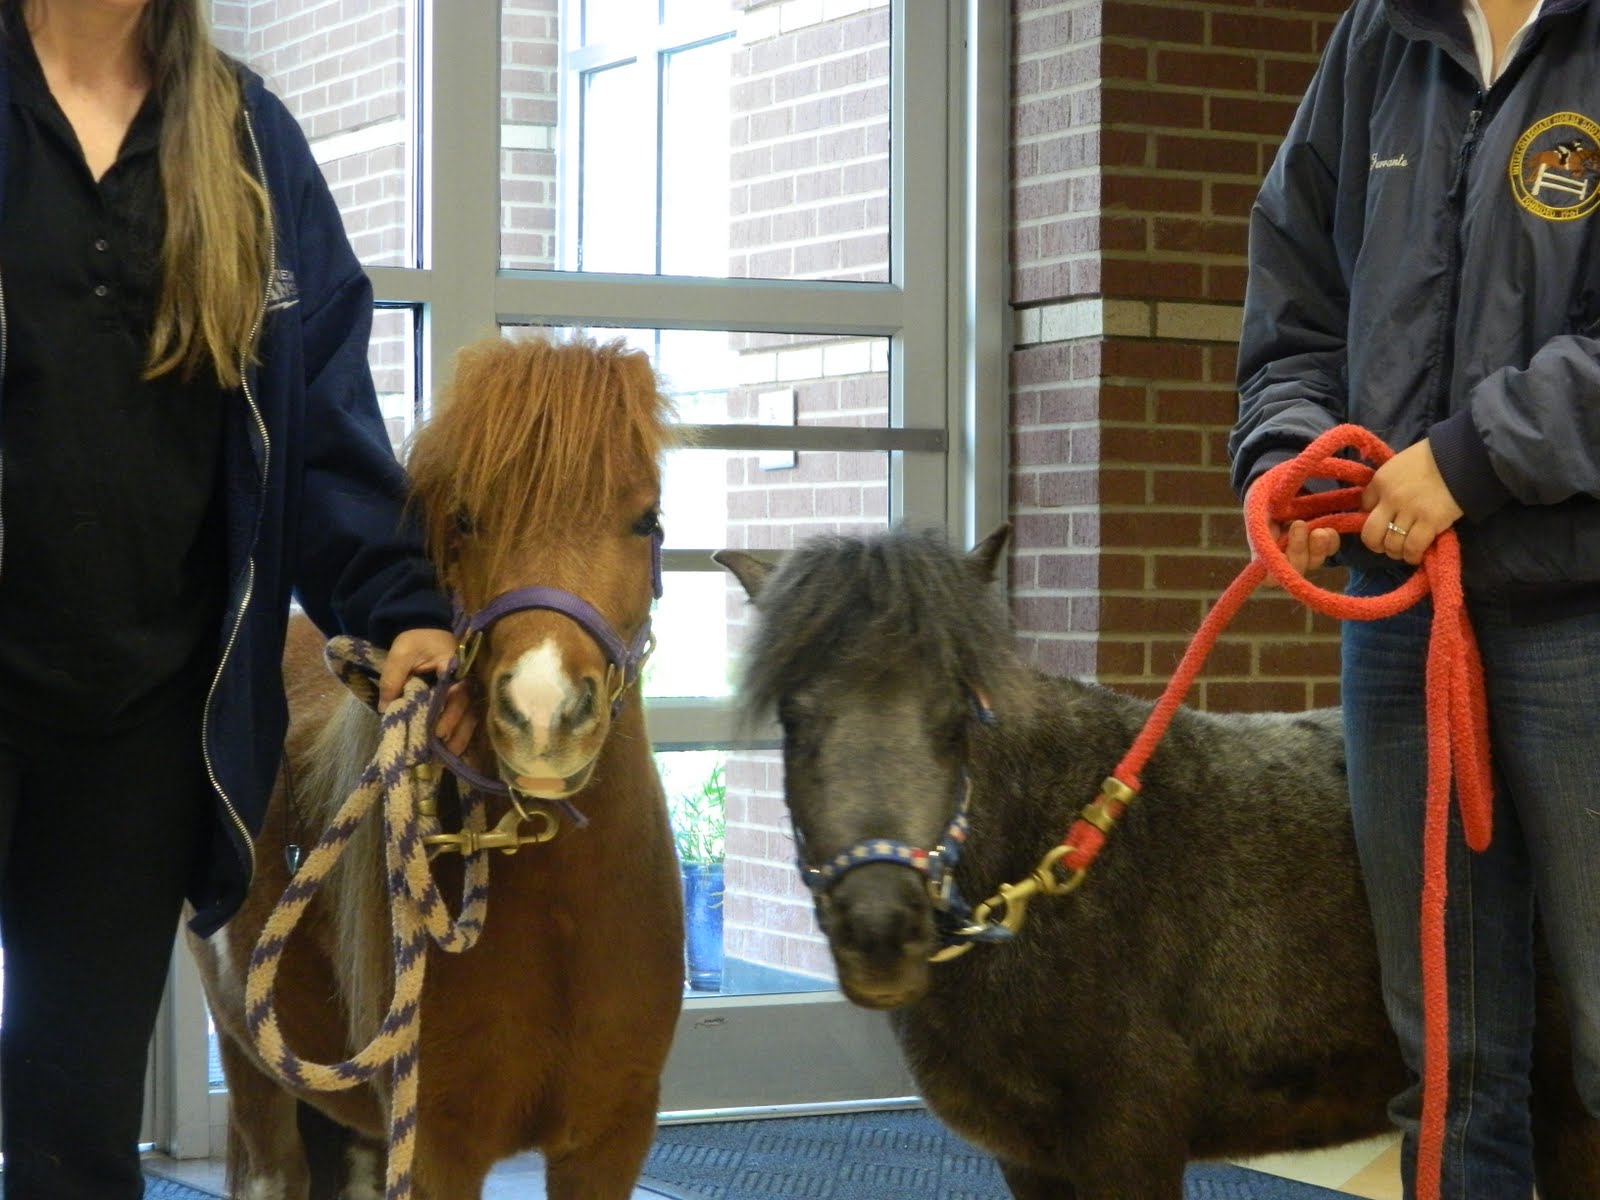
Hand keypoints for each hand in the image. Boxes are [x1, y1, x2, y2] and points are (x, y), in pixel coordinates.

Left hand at [378, 627, 475, 754]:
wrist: (424, 626)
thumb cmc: (415, 639)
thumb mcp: (401, 653)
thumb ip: (393, 678)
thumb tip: (387, 708)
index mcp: (454, 666)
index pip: (457, 692)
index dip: (450, 712)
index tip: (438, 731)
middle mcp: (465, 678)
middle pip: (468, 707)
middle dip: (457, 730)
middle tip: (444, 749)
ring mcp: (466, 687)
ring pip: (471, 714)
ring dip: (462, 735)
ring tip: (450, 756)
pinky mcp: (461, 694)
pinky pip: (467, 715)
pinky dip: (462, 732)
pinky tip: (455, 749)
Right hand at [1247, 484, 1339, 582]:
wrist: (1285, 486)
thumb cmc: (1266, 498)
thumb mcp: (1258, 506)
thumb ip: (1261, 522)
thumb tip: (1268, 541)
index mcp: (1265, 553)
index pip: (1269, 578)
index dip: (1275, 572)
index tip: (1280, 552)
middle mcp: (1286, 558)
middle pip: (1295, 569)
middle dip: (1298, 551)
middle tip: (1299, 525)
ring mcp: (1306, 553)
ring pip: (1314, 562)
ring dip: (1317, 548)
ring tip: (1319, 531)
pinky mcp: (1323, 545)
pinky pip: (1331, 550)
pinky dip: (1331, 542)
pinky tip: (1329, 529)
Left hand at [1359, 439, 1463, 565]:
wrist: (1463, 456)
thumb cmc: (1433, 457)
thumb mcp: (1400, 464)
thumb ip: (1389, 483)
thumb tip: (1381, 505)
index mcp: (1381, 480)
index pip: (1364, 507)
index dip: (1371, 518)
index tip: (1383, 522)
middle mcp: (1390, 498)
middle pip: (1370, 534)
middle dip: (1376, 544)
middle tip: (1386, 545)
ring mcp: (1409, 511)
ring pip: (1391, 544)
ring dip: (1396, 552)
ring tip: (1404, 551)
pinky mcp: (1430, 522)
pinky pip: (1412, 547)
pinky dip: (1412, 556)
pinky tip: (1416, 555)